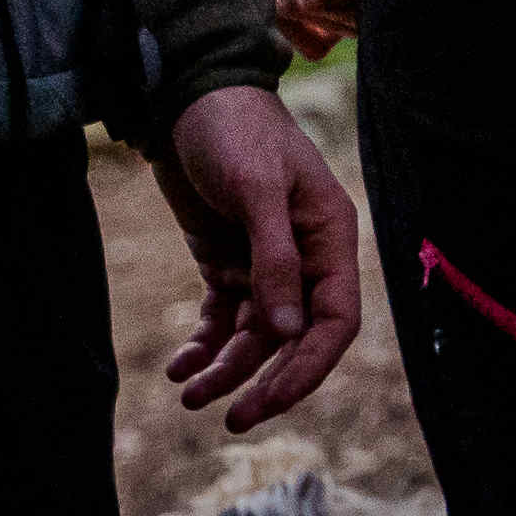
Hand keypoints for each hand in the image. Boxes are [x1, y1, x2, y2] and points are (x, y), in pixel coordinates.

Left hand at [153, 83, 362, 430]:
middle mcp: (304, 257)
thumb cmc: (235, 130)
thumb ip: (274, 260)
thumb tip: (286, 335)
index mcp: (329, 237)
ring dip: (225, 369)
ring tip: (188, 393)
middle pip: (294, 339)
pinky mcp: (228, 261)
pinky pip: (223, 318)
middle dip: (264, 381)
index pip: (334, 321)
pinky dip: (205, 345)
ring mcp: (265, 262)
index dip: (307, 367)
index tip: (269, 400)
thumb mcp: (257, 189)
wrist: (187, 96)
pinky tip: (180, 365)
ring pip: (254, 336)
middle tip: (230, 419)